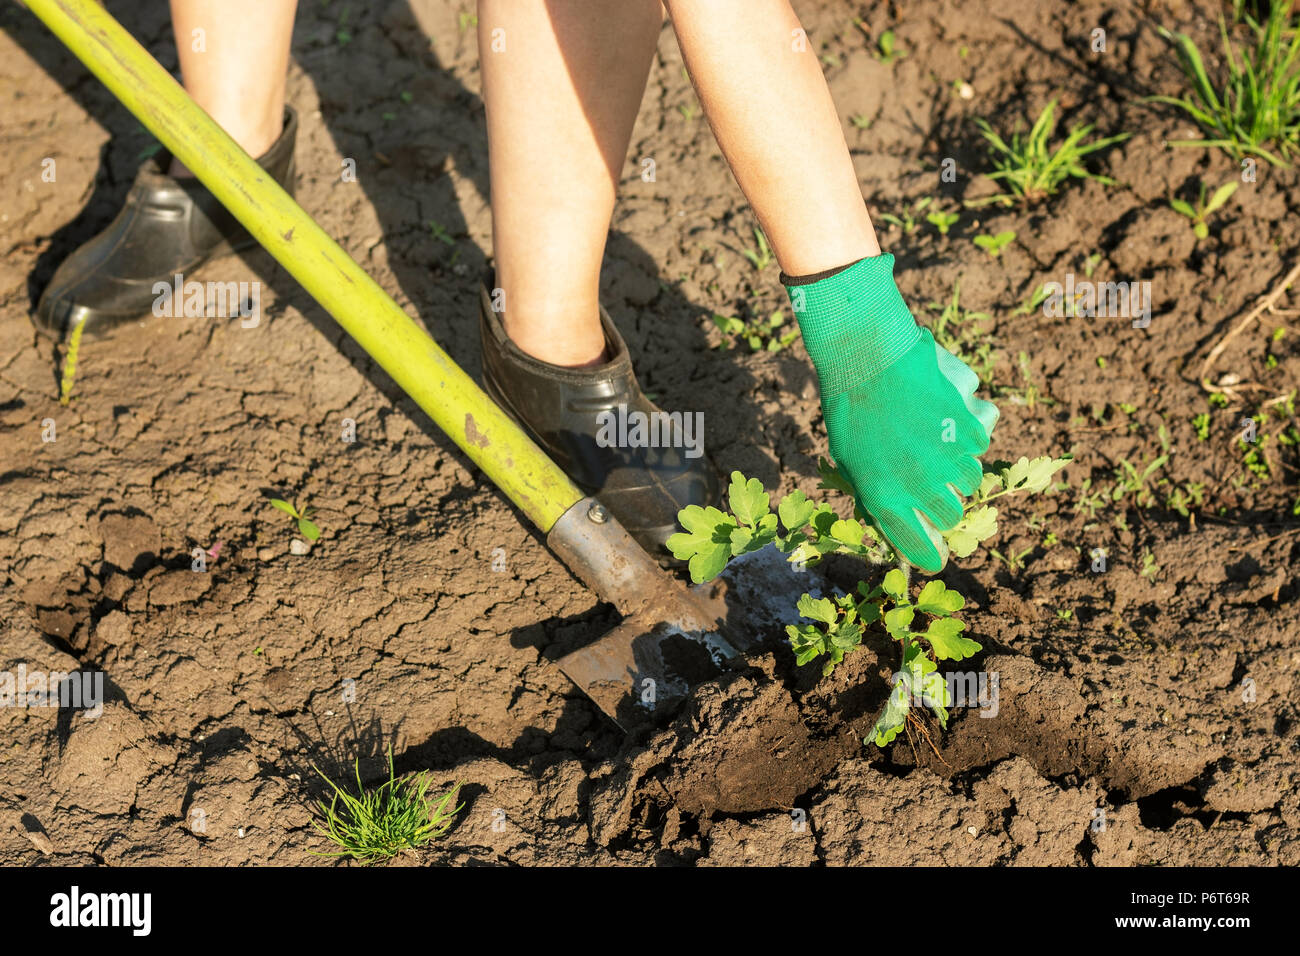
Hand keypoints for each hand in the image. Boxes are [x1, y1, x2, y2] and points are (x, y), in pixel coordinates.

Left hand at [820, 328, 997, 570]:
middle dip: (944, 509)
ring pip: (970, 483)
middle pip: (950, 516)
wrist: (866, 357)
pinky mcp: (966, 427)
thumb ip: (875, 493)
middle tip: (934, 492)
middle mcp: (919, 482)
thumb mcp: (848, 461)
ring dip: (959, 475)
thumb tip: (895, 518)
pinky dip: (967, 443)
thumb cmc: (848, 410)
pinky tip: (947, 428)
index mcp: (884, 496)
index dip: (930, 556)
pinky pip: (978, 448)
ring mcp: (946, 455)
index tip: (935, 558)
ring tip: (940, 455)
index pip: (918, 546)